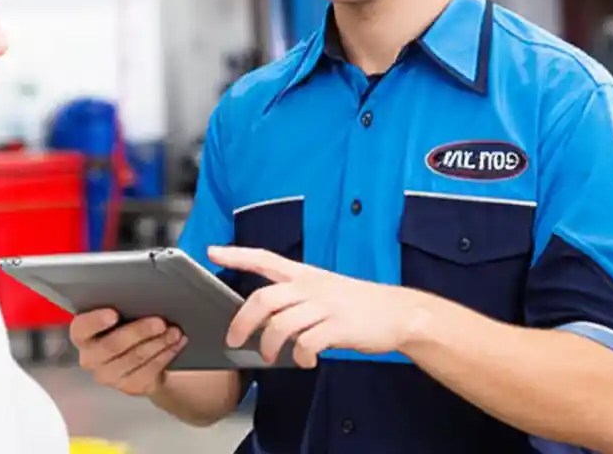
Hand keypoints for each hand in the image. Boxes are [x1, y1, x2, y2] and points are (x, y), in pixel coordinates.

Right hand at [68, 308, 187, 396]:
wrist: (139, 358)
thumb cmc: (127, 326)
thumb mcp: (121, 315)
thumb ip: (122, 306)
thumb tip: (143, 294)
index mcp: (83, 335)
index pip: (81, 329)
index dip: (95, 322)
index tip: (113, 313)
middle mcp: (91, 358)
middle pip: (112, 346)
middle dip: (139, 332)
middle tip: (160, 322)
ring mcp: (109, 376)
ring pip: (135, 358)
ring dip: (159, 343)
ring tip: (175, 331)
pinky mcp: (130, 386)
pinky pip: (150, 370)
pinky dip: (167, 354)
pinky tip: (177, 343)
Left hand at [208, 245, 419, 368]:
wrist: (399, 312)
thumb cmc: (358, 303)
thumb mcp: (325, 289)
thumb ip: (296, 298)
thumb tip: (265, 318)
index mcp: (305, 275)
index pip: (264, 258)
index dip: (237, 254)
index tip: (212, 251)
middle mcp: (311, 287)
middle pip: (264, 298)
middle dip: (242, 321)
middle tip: (235, 340)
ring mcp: (325, 306)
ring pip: (281, 324)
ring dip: (270, 345)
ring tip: (272, 356)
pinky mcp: (339, 327)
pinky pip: (307, 343)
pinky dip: (300, 356)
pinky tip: (307, 361)